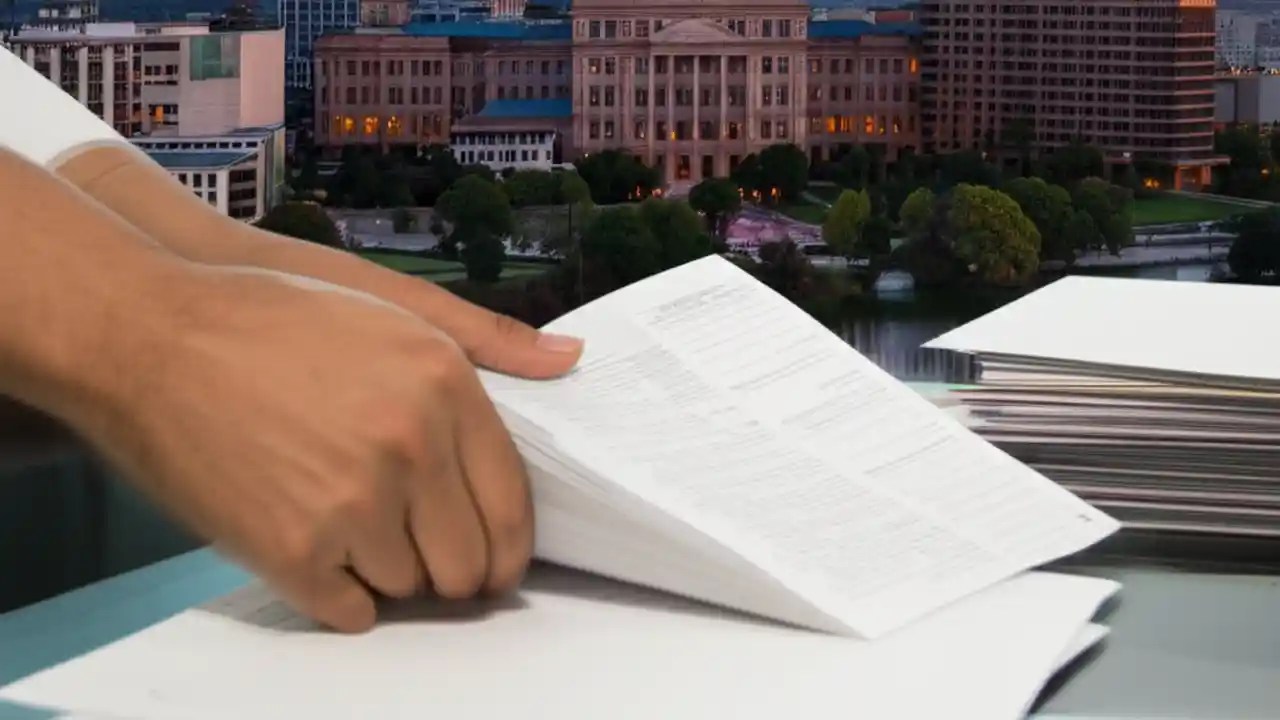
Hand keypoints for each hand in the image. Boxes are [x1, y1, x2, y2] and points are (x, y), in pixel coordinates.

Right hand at [94, 266, 576, 631]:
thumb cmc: (269, 318)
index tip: (494, 560)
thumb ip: (490, 341)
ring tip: (357, 535)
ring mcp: (353, 501)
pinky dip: (343, 596)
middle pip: (469, 563)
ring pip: (411, 589)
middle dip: (455, 571)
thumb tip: (570, 357)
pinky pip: (351, 612)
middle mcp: (410, 446)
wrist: (149, 337)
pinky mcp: (293, 548)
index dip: (506, 547)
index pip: (512, 505)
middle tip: (426, 558)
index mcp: (445, 387)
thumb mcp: (393, 307)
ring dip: (392, 577)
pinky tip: (323, 557)